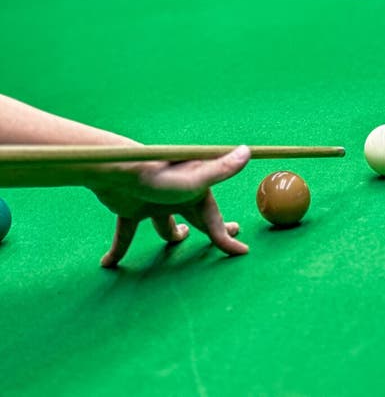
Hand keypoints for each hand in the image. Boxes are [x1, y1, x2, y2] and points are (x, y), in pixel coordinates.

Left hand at [91, 145, 250, 266]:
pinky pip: (126, 233)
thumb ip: (222, 170)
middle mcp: (176, 195)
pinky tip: (108, 263)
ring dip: (170, 236)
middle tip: (223, 243)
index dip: (228, 237)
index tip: (242, 251)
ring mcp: (153, 203)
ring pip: (164, 226)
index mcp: (194, 190)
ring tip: (175, 241)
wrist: (119, 171)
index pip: (214, 219)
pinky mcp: (131, 209)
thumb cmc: (160, 175)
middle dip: (210, 230)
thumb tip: (247, 150)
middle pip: (195, 219)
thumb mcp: (195, 178)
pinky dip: (118, 249)